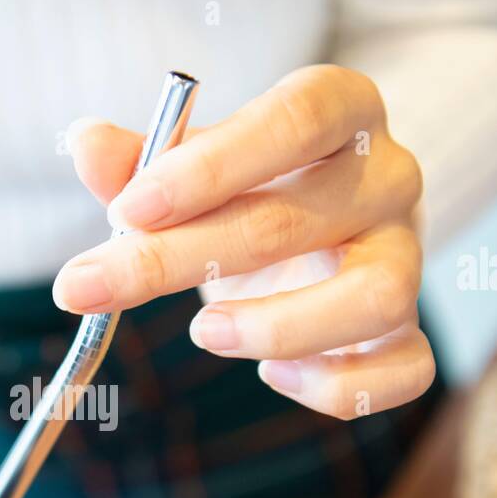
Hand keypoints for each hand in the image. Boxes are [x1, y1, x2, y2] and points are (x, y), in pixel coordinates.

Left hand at [55, 65, 435, 418]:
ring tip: (204, 331)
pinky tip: (271, 374)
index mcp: (342, 110)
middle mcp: (389, 178)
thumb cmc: (255, 190)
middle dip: (178, 259)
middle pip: (295, 220)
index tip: (126, 210)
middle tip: (91, 286)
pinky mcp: (410, 330)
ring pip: (373, 298)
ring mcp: (407, 257)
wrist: (323, 234)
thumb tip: (86, 143)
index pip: (296, 119)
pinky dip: (334, 387)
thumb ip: (141, 160)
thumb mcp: (195, 166)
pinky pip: (402, 370)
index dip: (210, 166)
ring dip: (277, 326)